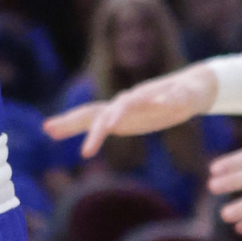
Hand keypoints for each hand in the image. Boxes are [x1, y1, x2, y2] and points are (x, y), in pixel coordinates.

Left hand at [43, 62, 217, 153]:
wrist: (194, 87)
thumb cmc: (153, 106)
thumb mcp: (124, 120)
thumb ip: (93, 125)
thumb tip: (53, 129)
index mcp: (120, 111)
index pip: (89, 115)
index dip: (69, 122)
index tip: (47, 130)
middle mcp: (132, 101)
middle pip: (107, 112)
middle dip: (94, 129)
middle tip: (85, 153)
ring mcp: (154, 95)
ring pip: (135, 102)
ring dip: (123, 112)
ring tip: (113, 126)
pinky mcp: (179, 94)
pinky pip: (172, 97)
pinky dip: (167, 99)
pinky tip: (164, 102)